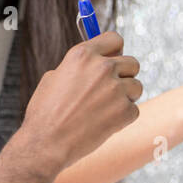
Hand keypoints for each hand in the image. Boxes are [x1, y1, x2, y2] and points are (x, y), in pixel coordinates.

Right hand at [18, 30, 142, 168]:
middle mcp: (102, 67)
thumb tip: (94, 63)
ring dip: (125, 97)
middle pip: (132, 63)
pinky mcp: (124, 111)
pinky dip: (122, 118)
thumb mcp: (53, 78)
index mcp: (82, 55)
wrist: (46, 144)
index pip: (114, 39)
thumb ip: (77, 67)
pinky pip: (133, 109)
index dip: (115, 50)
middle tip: (109, 91)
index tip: (113, 58)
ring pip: (136, 86)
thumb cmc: (45, 113)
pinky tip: (102, 123)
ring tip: (104, 109)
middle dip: (124, 76)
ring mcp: (115, 89)